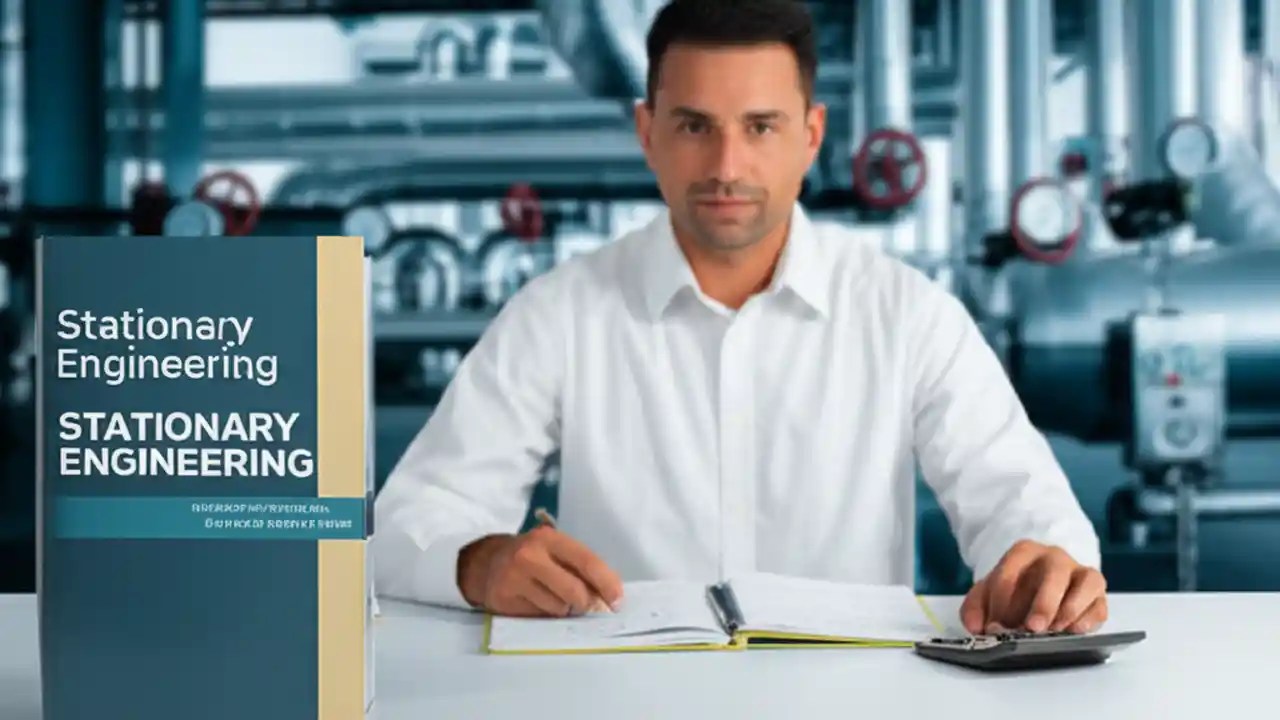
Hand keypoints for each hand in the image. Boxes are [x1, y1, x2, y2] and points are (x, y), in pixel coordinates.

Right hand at [457, 525, 623, 616]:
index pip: (586, 561)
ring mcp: (515, 579)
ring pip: (559, 609)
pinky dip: (545, 615)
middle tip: (584, 603)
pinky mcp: (504, 600)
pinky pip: (540, 617)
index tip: (617, 601)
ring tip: (551, 596)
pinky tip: (535, 602)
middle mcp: (530, 556)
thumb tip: (608, 597)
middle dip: (585, 603)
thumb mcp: (555, 551)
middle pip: (575, 592)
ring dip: (563, 609)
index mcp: (549, 539)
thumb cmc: (532, 557)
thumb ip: (580, 567)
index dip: (607, 583)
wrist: (486, 563)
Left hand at [960, 540, 1106, 634]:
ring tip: (1056, 631)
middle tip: (1033, 628)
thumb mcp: (987, 594)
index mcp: (1023, 552)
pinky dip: (1090, 618)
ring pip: (1087, 582)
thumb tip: (976, 627)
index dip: (1001, 600)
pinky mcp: (1097, 594)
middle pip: (1054, 572)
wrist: (1038, 584)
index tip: (995, 626)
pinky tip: (1076, 631)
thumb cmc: (1013, 590)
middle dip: (1044, 602)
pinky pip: (1100, 602)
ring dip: (1071, 608)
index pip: (1011, 570)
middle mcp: (1055, 558)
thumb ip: (974, 608)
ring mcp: (1080, 573)